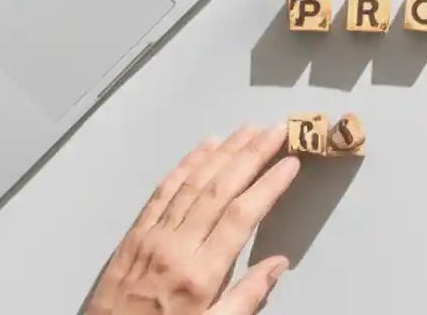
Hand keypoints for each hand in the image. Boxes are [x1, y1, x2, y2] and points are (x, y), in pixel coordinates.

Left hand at [86, 126, 299, 314]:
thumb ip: (247, 297)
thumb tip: (279, 263)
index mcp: (201, 275)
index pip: (242, 217)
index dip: (268, 185)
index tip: (290, 162)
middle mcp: (177, 247)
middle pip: (220, 189)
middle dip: (251, 155)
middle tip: (276, 129)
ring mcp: (153, 235)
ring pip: (193, 183)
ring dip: (223, 152)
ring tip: (248, 130)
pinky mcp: (135, 232)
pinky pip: (164, 190)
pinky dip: (186, 164)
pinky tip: (204, 146)